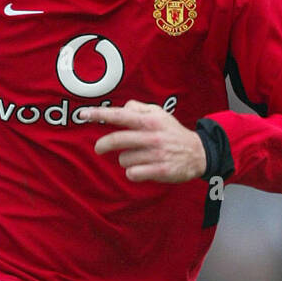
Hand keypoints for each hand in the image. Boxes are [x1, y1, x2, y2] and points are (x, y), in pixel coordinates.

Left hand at [81, 100, 206, 182]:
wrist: (198, 153)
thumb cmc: (173, 133)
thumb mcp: (160, 114)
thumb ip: (139, 109)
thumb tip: (123, 107)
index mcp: (150, 121)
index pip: (120, 115)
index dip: (100, 114)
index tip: (82, 114)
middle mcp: (152, 136)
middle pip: (116, 140)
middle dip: (103, 145)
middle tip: (100, 148)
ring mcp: (156, 154)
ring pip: (124, 159)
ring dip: (126, 160)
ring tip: (137, 158)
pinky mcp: (160, 170)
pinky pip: (133, 173)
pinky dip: (133, 173)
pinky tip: (142, 169)